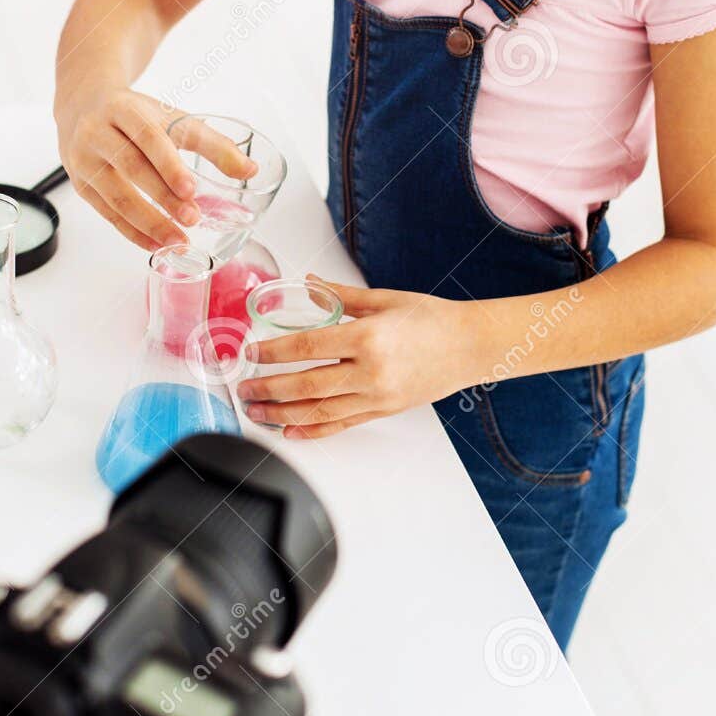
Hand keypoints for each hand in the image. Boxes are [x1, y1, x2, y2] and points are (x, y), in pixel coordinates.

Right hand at [56, 90, 256, 250]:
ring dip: (149, 222)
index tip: (192, 189)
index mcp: (124, 110)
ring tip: (178, 240)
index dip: (169, 164)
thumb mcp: (170, 117)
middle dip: (163, 197)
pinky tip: (156, 245)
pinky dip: (133, 232)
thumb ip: (211, 143)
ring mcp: (84, 160)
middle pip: (132, 168)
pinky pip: (107, 213)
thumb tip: (250, 170)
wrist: (83, 104)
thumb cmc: (134, 114)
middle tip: (193, 218)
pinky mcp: (81, 184)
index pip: (147, 137)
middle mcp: (98, 133)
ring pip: (116, 196)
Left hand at [235, 275, 480, 437]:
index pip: (307, 348)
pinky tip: (290, 430)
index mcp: (368, 338)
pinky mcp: (384, 410)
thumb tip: (309, 284)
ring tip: (256, 411)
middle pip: (306, 386)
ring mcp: (377, 396)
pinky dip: (313, 430)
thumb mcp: (384, 299)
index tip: (251, 354)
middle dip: (268, 389)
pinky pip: (342, 424)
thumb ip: (341, 295)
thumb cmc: (432, 319)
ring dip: (282, 414)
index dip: (273, 353)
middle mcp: (371, 372)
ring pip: (319, 411)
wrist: (471, 346)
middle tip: (243, 388)